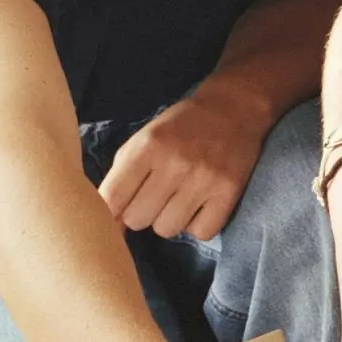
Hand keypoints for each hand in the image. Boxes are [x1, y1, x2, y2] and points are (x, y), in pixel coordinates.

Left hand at [100, 87, 271, 240]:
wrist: (233, 108)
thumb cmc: (181, 126)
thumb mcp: (143, 139)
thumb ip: (122, 176)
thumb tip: (108, 221)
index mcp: (147, 147)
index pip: (112, 198)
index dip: (109, 212)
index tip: (117, 212)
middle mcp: (175, 164)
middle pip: (137, 219)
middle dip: (141, 213)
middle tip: (153, 199)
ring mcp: (204, 180)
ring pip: (167, 229)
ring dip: (168, 220)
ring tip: (177, 201)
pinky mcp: (229, 192)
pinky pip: (201, 232)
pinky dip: (197, 226)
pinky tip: (198, 207)